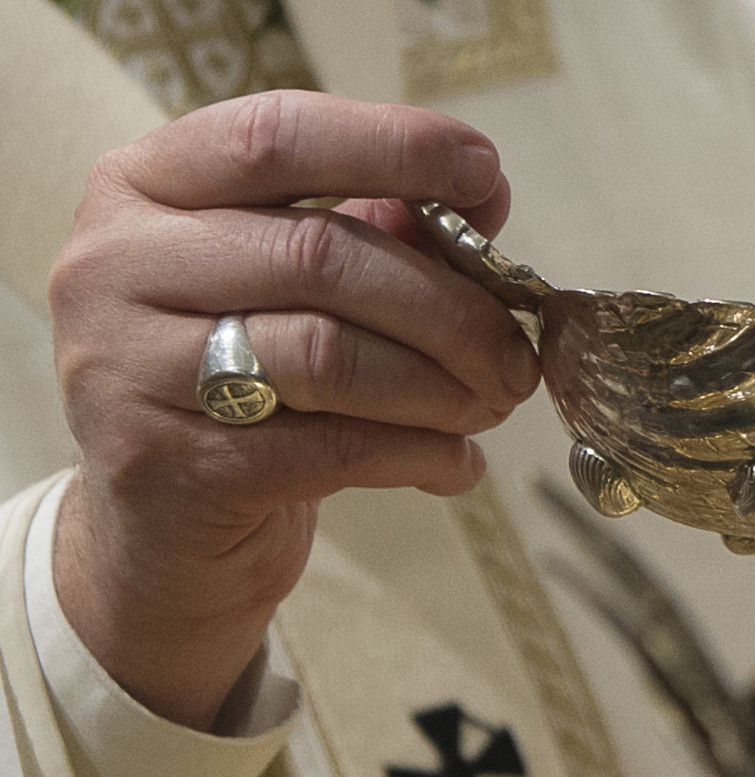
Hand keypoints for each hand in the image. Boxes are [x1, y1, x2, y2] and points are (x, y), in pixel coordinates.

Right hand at [48, 90, 541, 730]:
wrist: (160, 536)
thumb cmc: (243, 391)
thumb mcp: (292, 293)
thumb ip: (373, 232)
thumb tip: (480, 198)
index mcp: (144, 187)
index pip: (277, 137)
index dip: (396, 147)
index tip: (486, 174)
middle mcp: (115, 265)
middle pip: (321, 255)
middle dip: (447, 305)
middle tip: (514, 353)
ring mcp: (127, 368)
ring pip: (328, 355)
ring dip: (441, 386)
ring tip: (493, 406)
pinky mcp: (167, 468)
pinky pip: (331, 449)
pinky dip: (418, 454)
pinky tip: (456, 464)